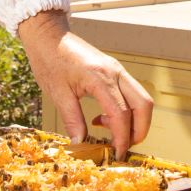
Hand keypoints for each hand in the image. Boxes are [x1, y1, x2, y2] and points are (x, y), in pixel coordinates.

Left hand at [15, 10, 152, 159]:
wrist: (48, 35)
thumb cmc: (50, 59)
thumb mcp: (57, 93)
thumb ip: (72, 119)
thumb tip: (80, 144)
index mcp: (100, 78)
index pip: (121, 114)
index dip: (122, 138)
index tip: (116, 155)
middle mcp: (115, 72)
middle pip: (143, 105)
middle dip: (139, 130)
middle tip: (122, 148)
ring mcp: (117, 70)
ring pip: (141, 99)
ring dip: (134, 121)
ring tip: (111, 134)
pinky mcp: (113, 71)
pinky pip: (130, 93)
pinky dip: (125, 110)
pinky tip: (102, 118)